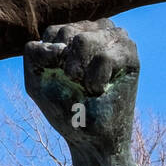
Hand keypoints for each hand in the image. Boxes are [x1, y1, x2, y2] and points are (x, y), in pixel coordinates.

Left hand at [23, 21, 139, 165]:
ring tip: (89, 87)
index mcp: (73, 31)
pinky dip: (96, 79)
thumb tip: (60, 47)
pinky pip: (104, 56)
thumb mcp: (37, 79)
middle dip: (66, 67)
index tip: (62, 80)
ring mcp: (114, 37)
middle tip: (78, 85)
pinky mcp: (129, 52)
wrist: (92, 137)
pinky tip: (101, 89)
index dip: (51, 62)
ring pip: (84, 40)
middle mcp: (95, 29)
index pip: (53, 33)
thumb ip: (35, 55)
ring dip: (81, 73)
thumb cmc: (65, 107)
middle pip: (67, 34)